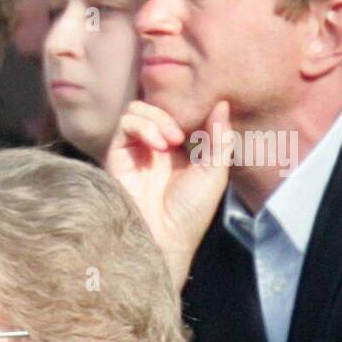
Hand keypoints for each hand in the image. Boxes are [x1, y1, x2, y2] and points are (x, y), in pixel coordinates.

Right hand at [104, 99, 235, 289]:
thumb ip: (220, 138)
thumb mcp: (214, 172)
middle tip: (180, 138)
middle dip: (169, 114)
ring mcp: (135, 151)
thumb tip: (222, 103)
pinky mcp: (118, 155)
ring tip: (169, 143)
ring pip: (137, 110)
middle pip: (155, 107)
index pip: (177, 115)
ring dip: (156, 119)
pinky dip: (142, 126)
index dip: (188, 110)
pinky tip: (157, 146)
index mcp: (178, 153)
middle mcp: (154, 149)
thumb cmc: (191, 212)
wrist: (164, 238)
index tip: (203, 114)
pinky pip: (125, 123)